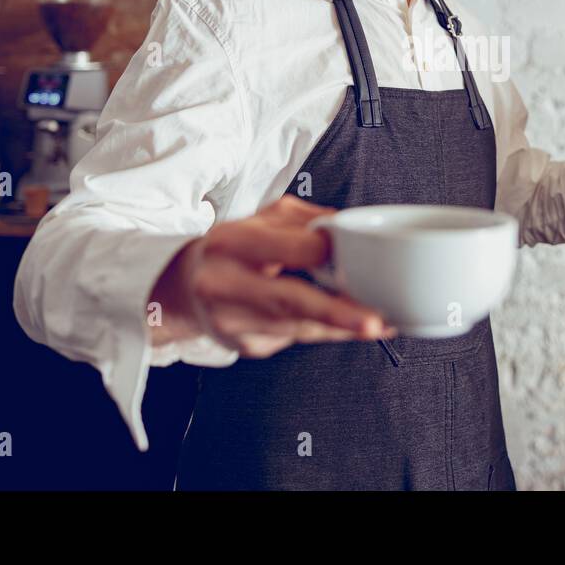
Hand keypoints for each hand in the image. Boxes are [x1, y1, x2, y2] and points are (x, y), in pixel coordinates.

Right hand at [150, 194, 393, 357]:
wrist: (186, 287)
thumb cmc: (233, 248)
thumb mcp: (262, 219)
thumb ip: (304, 221)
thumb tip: (347, 230)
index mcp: (230, 241)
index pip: (283, 248)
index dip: (321, 252)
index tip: (357, 253)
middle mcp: (224, 283)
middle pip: (287, 300)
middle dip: (335, 313)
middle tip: (375, 320)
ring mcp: (231, 320)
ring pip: (297, 326)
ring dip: (341, 326)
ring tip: (379, 323)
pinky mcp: (244, 345)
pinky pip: (294, 338)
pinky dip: (326, 332)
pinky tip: (350, 327)